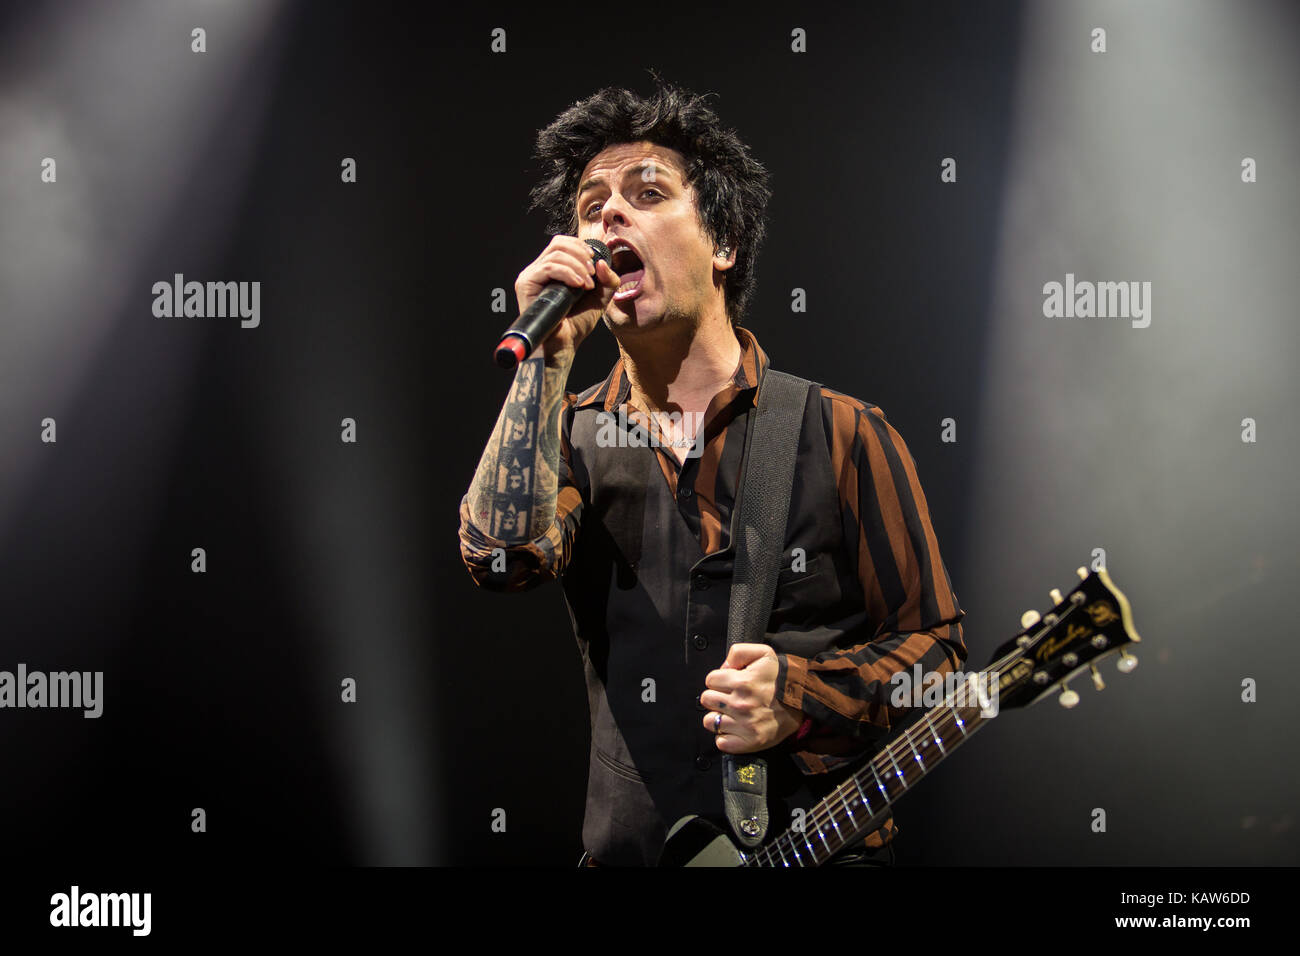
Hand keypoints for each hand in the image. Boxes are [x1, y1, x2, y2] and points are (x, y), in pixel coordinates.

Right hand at [513, 235, 621, 366]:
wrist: (563, 346)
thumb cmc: (576, 325)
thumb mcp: (599, 299)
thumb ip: (607, 280)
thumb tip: (602, 262)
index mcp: (552, 270)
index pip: (563, 244)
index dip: (581, 247)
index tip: (594, 263)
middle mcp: (539, 270)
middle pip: (558, 243)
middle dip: (580, 254)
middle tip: (592, 274)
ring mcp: (531, 276)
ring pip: (556, 254)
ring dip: (577, 266)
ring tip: (587, 285)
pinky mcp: (526, 284)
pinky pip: (548, 268)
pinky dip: (567, 273)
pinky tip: (578, 285)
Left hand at [700, 643, 804, 753]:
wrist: (802, 702)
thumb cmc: (781, 678)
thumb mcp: (764, 653)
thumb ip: (739, 652)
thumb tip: (723, 667)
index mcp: (742, 682)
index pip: (710, 680)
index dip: (719, 680)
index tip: (730, 683)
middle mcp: (741, 704)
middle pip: (707, 700)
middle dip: (716, 697)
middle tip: (731, 698)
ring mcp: (744, 725)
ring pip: (710, 722)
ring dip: (718, 718)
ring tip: (732, 714)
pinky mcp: (748, 742)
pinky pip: (721, 742)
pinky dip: (726, 737)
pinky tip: (736, 728)